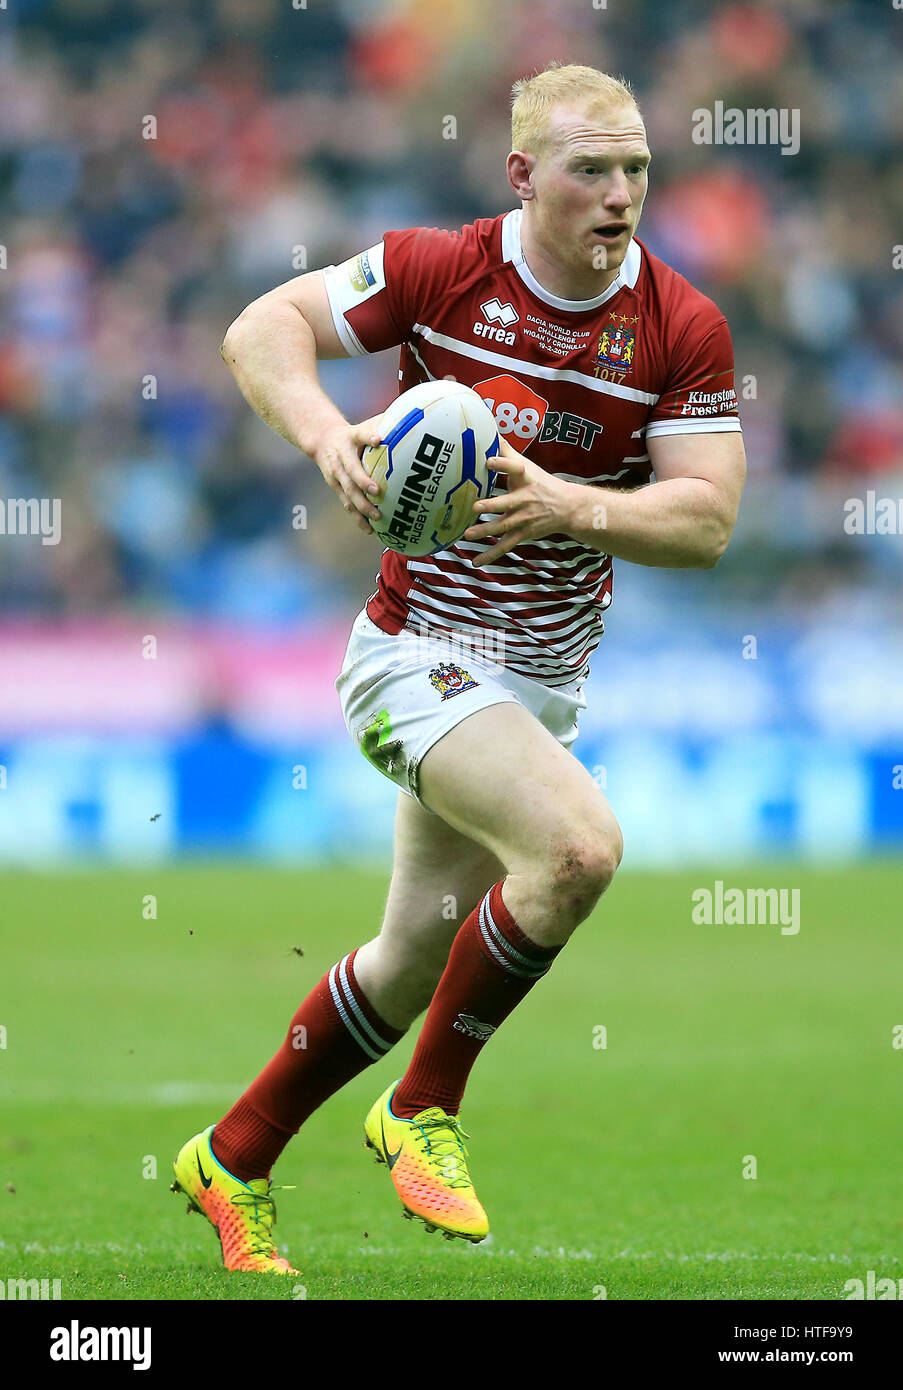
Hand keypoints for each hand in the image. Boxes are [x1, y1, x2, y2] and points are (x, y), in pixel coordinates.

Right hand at [311, 415, 384, 533]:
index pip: (360, 435)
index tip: (378, 439)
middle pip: (351, 471)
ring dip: (362, 506)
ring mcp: (337, 475)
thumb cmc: (352, 434)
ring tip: (377, 517)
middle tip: (378, 491)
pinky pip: (347, 505)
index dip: (368, 437)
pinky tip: (370, 530)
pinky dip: (357, 518)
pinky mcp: (336, 488)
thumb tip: (411, 419)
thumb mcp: (363, 424)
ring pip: (348, 493)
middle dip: (363, 482)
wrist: (322, 440)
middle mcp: (341, 458)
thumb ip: (383, 424)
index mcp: (350, 439)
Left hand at [463, 436, 575, 564]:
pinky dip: (490, 555)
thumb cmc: (540, 482)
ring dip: (486, 530)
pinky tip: (475, 562)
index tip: (488, 460)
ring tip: (468, 534)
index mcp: (525, 478)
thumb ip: (506, 451)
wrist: (568, 508)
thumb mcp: (527, 466)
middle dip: (492, 505)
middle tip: (475, 505)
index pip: (514, 468)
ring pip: (503, 526)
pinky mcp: (523, 534)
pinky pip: (505, 546)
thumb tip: (489, 428)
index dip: (502, 463)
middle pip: (507, 502)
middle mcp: (525, 499)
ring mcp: (524, 518)